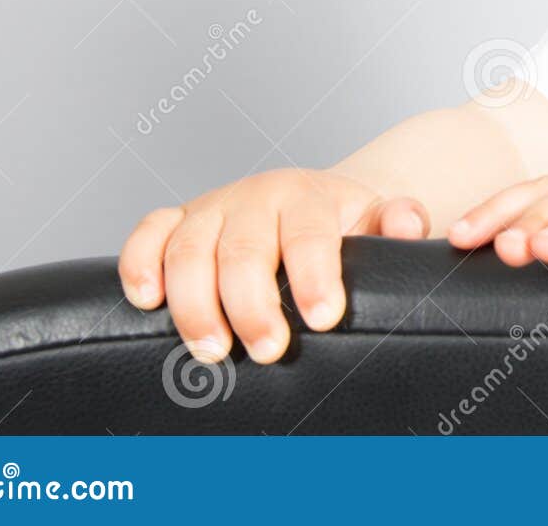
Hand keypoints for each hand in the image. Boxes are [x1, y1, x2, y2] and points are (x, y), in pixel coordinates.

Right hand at [118, 167, 428, 363]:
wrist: (314, 199)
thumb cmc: (345, 224)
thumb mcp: (377, 220)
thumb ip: (397, 222)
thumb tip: (409, 227)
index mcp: (308, 196)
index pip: (310, 234)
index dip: (314, 276)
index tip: (324, 317)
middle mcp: (256, 196)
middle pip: (245, 248)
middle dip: (254, 304)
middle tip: (269, 350)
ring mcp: (212, 207)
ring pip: (190, 248)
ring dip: (195, 302)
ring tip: (214, 351)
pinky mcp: (178, 220)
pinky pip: (149, 232)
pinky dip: (139, 262)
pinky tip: (147, 301)